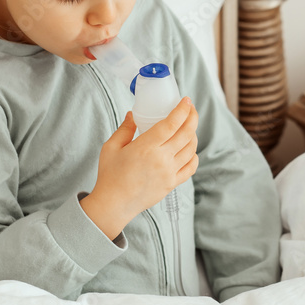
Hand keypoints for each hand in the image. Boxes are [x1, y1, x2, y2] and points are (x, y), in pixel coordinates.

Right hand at [85, 97, 198, 234]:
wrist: (113, 204)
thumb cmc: (110, 175)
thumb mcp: (111, 147)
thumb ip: (124, 129)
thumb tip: (132, 114)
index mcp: (146, 147)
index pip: (171, 123)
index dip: (182, 110)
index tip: (186, 100)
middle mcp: (161, 159)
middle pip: (186, 133)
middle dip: (192, 117)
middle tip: (190, 108)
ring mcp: (169, 173)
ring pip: (191, 149)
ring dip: (193, 135)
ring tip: (188, 127)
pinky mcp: (172, 184)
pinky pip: (191, 167)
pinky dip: (194, 156)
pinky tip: (189, 149)